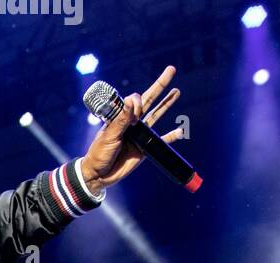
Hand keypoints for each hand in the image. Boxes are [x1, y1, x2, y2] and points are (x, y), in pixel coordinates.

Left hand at [80, 65, 184, 192]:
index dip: (138, 103)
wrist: (98, 175)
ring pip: (157, 115)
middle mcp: (132, 123)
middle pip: (149, 101)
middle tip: (171, 70)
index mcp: (121, 117)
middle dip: (160, 85)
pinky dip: (171, 137)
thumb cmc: (99, 153)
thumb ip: (121, 120)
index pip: (135, 101)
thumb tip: (133, 100)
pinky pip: (161, 141)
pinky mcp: (145, 148)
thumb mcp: (109, 135)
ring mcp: (140, 135)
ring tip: (177, 91)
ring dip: (167, 104)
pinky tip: (181, 131)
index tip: (134, 116)